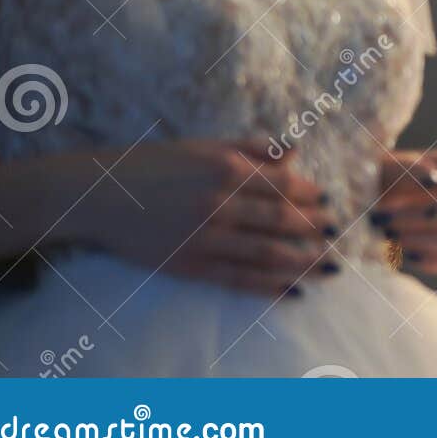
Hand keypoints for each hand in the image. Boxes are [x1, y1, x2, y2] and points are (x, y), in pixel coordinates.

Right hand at [78, 138, 341, 296]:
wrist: (98, 196)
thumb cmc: (154, 166)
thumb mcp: (203, 147)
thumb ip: (252, 148)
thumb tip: (295, 151)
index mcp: (225, 169)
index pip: (283, 185)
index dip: (311, 195)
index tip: (329, 201)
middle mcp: (219, 204)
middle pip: (282, 220)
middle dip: (316, 228)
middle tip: (337, 233)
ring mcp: (205, 238)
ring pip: (268, 254)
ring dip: (305, 261)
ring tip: (329, 265)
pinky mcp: (191, 265)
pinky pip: (240, 279)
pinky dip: (271, 287)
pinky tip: (295, 290)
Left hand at [369, 148, 436, 275]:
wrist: (378, 195)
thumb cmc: (387, 176)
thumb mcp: (393, 167)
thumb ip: (411, 170)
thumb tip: (433, 180)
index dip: (434, 203)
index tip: (390, 209)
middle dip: (416, 225)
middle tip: (381, 222)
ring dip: (416, 241)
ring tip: (387, 233)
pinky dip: (426, 259)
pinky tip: (401, 249)